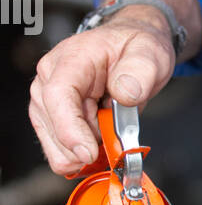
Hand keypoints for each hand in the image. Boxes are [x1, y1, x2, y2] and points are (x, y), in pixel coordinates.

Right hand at [29, 19, 175, 174]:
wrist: (131, 48)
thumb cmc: (135, 48)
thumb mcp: (149, 52)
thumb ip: (140, 71)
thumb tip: (125, 93)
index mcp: (71, 59)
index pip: (57, 96)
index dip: (69, 130)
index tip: (89, 153)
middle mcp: (50, 79)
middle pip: (54, 128)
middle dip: (88, 144)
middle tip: (119, 133)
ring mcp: (48, 102)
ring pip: (57, 147)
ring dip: (89, 149)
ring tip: (112, 127)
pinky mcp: (53, 119)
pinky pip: (63, 152)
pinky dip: (85, 156)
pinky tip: (103, 140)